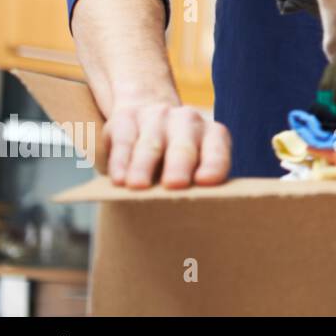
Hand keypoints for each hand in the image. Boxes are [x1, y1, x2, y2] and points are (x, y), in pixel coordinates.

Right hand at [102, 101, 230, 187]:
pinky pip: (123, 140)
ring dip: (143, 166)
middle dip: (179, 165)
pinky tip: (118, 178)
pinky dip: (120, 161)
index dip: (213, 164)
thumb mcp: (194, 167)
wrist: (147, 121)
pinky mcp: (126, 118)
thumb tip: (193, 219)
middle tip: (175, 184)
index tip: (206, 181)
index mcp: (213, 134)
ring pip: (150, 144)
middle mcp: (188, 121)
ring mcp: (157, 116)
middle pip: (183, 146)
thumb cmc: (177, 159)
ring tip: (138, 185)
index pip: (217, 151)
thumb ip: (196, 186)